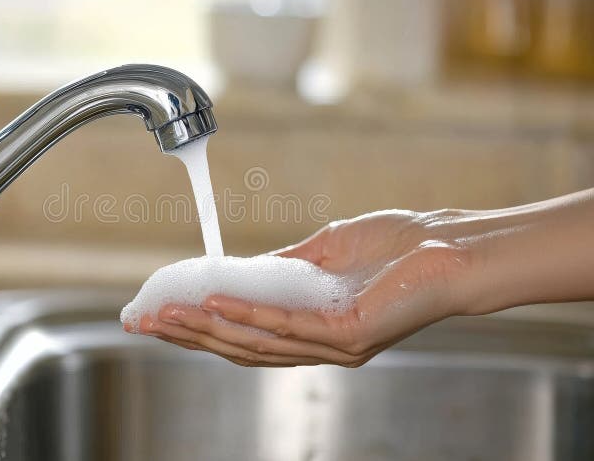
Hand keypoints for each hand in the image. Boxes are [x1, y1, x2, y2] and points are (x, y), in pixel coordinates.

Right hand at [126, 209, 475, 366]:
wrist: (454, 249)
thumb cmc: (398, 248)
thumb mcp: (325, 254)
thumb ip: (281, 269)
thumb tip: (235, 272)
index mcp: (312, 328)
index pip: (243, 334)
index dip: (197, 326)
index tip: (156, 313)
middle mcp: (319, 346)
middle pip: (239, 346)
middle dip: (187, 334)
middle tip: (142, 322)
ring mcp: (334, 345)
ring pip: (256, 343)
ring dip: (206, 329)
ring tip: (166, 314)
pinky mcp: (350, 334)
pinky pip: (288, 327)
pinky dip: (247, 316)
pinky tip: (214, 304)